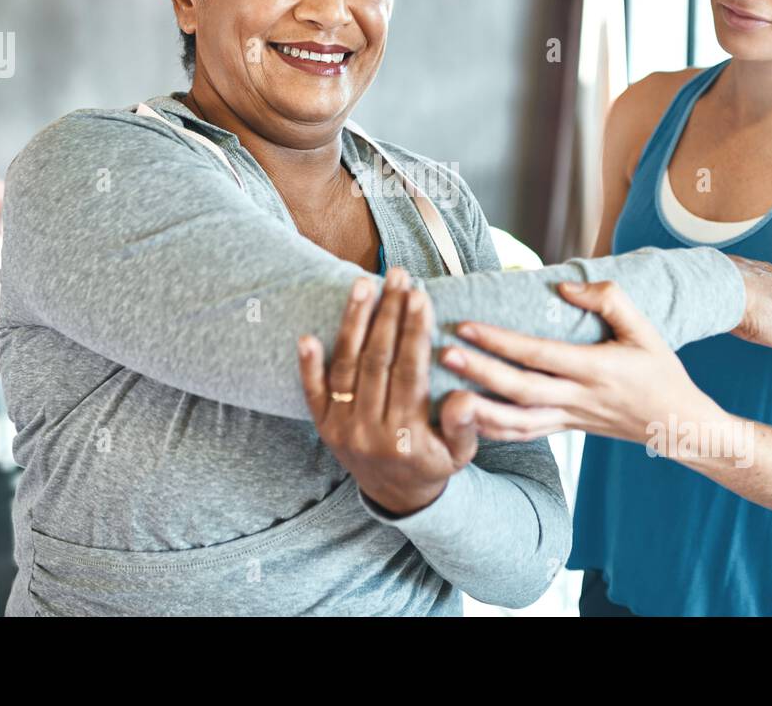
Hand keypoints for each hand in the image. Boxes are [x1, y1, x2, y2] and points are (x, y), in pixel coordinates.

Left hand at [298, 267, 479, 515]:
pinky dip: (308, 365)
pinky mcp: (323, 426)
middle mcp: (368, 430)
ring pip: (345, 366)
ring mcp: (341, 428)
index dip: (413, 331)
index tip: (419, 295)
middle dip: (387, 314)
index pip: (408, 372)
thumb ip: (463, 426)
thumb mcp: (460, 454)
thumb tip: (464, 396)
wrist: (396, 496)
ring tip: (363, 284)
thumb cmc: (433, 463)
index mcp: (404, 436)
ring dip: (353, 322)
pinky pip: (313, 391)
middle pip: (376, 360)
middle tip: (396, 275)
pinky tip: (307, 335)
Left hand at [440, 280, 716, 444]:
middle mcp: (579, 399)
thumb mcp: (646, 329)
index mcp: (596, 370)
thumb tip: (564, 285)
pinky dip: (493, 430)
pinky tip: (467, 419)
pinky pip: (524, 434)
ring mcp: (570, 419)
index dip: (500, 342)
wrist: (678, 425)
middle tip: (443, 355)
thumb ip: (609, 299)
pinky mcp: (566, 431)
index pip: (538, 355)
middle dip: (479, 373)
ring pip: (516, 423)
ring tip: (445, 393)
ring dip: (478, 409)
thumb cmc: (661, 373)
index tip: (466, 327)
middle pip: (519, 390)